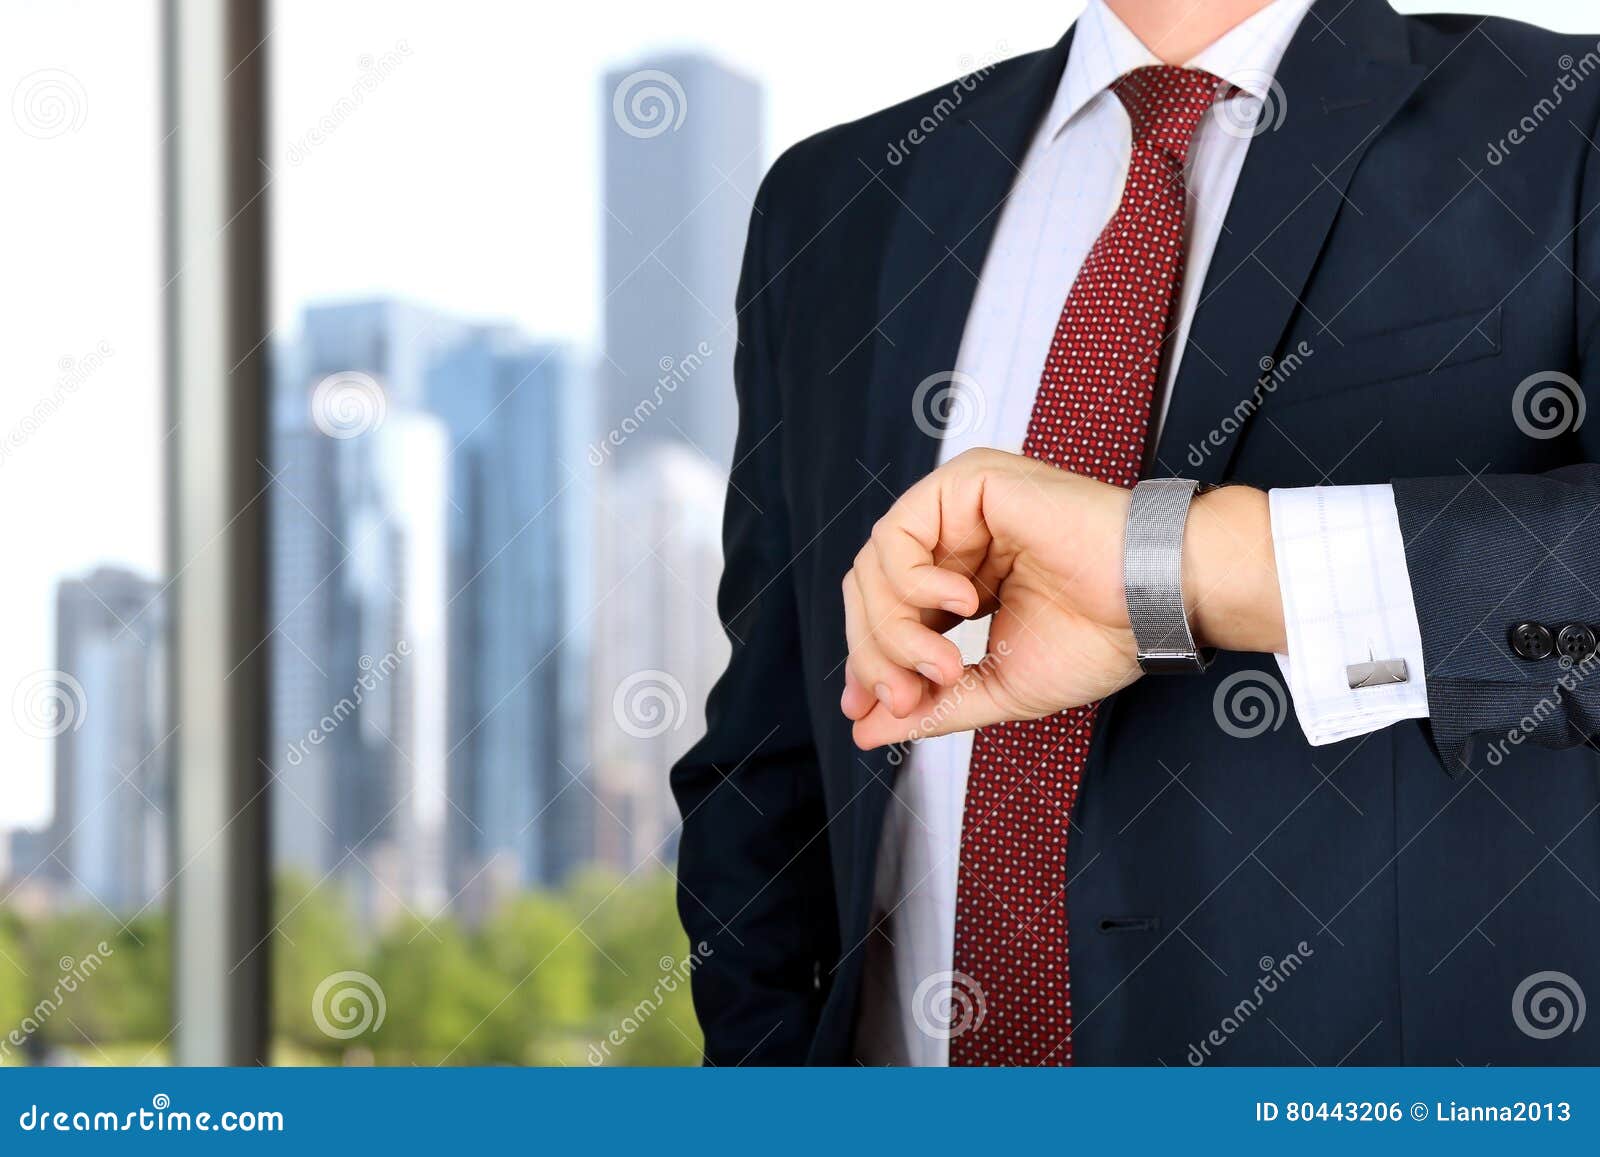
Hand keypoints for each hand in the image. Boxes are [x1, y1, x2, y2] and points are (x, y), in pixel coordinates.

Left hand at [840, 449, 1282, 748]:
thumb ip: (932, 704)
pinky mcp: (967, 482)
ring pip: (875, 566)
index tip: (865, 710)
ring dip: (896, 629)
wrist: (1152, 600)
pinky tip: (964, 604)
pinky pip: (899, 535)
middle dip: (878, 653)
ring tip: (946, 664)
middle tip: (906, 697)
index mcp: (962, 573)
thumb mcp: (996, 686)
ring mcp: (958, 504)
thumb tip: (864, 731)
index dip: (868, 660)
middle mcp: (954, 534)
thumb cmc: (1098, 636)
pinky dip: (915, 583)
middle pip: (869, 590)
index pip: (886, 612)